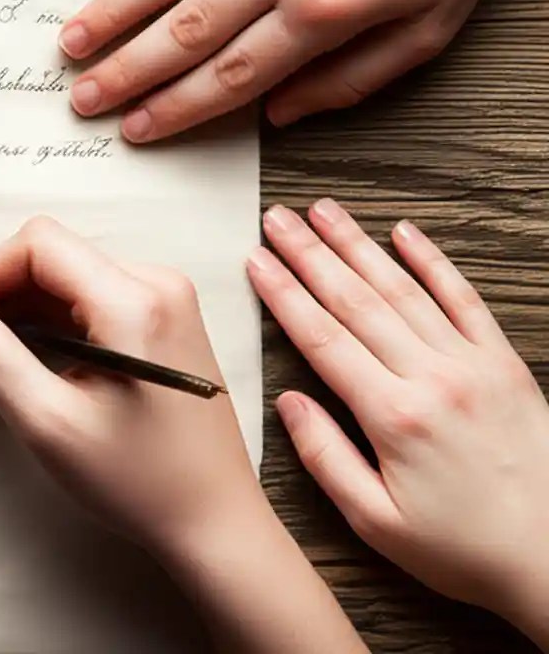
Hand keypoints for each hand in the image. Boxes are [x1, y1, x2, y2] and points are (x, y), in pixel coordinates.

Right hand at [0, 218, 367, 651]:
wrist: (215, 521)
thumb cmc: (144, 481)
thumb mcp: (52, 424)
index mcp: (135, 302)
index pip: (39, 247)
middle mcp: (157, 287)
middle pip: (51, 258)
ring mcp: (164, 304)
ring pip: (66, 280)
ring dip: (12, 308)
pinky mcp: (161, 325)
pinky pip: (88, 302)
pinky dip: (43, 322)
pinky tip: (11, 353)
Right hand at [60, 0, 511, 141]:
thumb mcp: (430, 24)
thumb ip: (352, 78)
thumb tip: (279, 113)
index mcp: (325, 11)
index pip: (231, 77)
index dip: (177, 109)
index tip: (138, 130)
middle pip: (185, 33)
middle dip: (128, 73)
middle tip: (85, 99)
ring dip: (113, 12)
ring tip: (72, 43)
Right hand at [250, 200, 548, 643]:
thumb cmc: (464, 549)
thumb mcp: (375, 521)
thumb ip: (325, 457)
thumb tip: (290, 404)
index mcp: (394, 417)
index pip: (322, 338)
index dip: (283, 295)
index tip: (256, 262)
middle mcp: (434, 379)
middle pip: (356, 301)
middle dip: (310, 255)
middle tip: (278, 220)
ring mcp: (473, 365)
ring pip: (404, 290)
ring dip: (359, 246)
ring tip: (325, 212)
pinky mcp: (505, 365)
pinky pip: (464, 299)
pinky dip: (433, 262)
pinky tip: (405, 233)